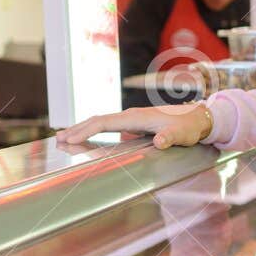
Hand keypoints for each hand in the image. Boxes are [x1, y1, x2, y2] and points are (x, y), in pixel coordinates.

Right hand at [56, 102, 213, 148]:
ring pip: (101, 122)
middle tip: (57, 139)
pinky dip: (93, 129)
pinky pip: (108, 125)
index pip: (104, 122)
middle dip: (77, 129)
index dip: (85, 130)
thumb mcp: (182, 134)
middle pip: (97, 120)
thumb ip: (170, 137)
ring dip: (82, 128)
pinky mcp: (133, 123)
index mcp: (136, 117)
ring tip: (64, 136)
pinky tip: (87, 135)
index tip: (69, 138)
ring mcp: (131, 118)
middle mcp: (130, 115)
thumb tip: (159, 140)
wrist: (199, 117)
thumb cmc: (189, 127)